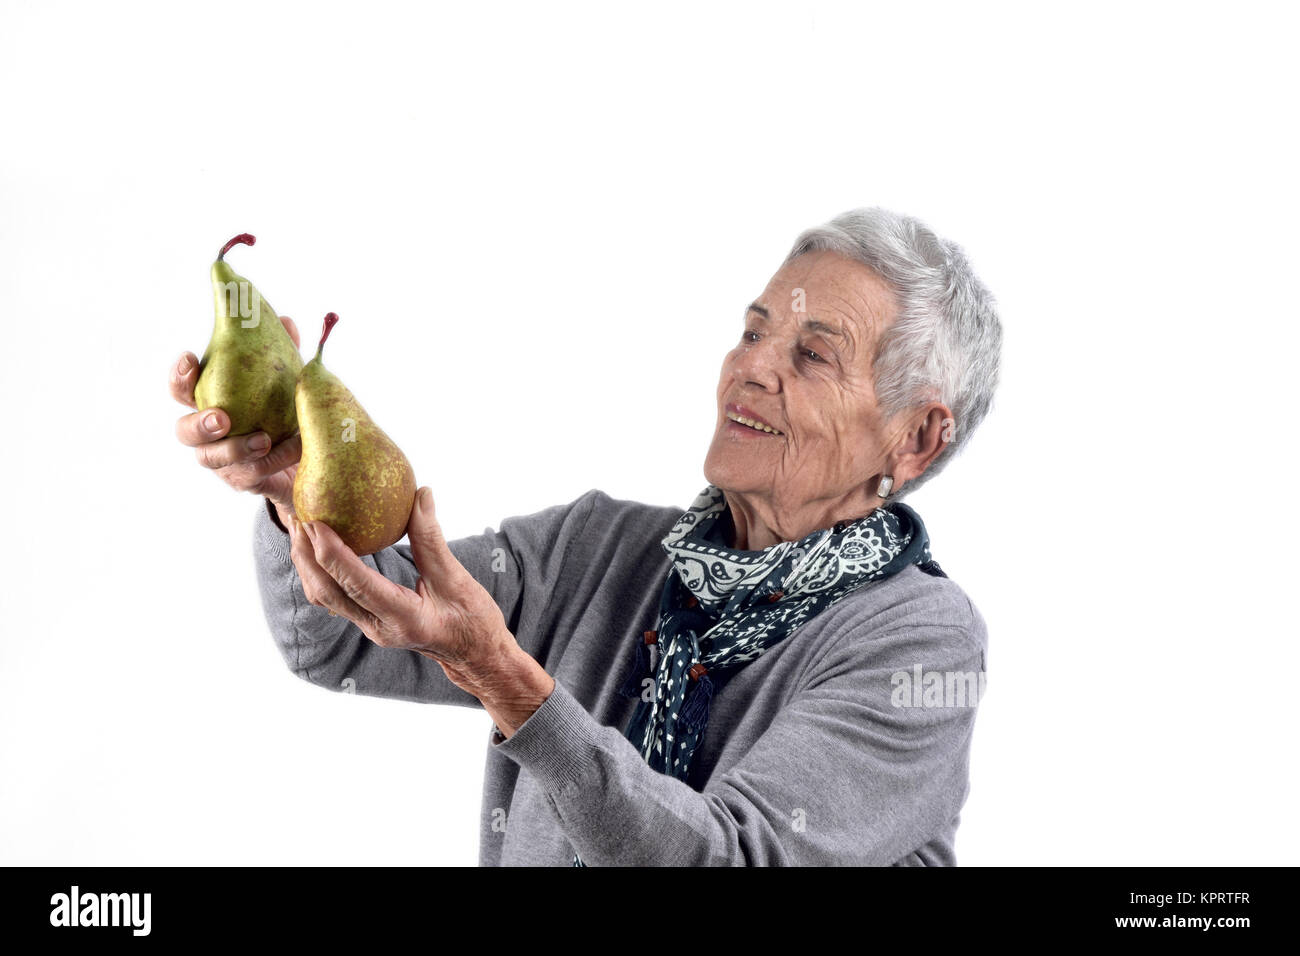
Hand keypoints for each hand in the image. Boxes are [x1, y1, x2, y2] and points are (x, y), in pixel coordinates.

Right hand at [171, 314, 302, 523]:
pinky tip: (293, 448)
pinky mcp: (244, 480)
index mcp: (210, 402)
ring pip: (212, 458)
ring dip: (236, 448)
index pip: (182, 389)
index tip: (190, 358)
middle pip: (185, 431)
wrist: (308, 457)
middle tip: (221, 418)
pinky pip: (251, 474)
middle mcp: (209, 434)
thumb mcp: (286, 380)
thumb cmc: (286, 411)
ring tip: (263, 439)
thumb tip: (286, 321)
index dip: (180, 375)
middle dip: (200, 424)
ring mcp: (223, 461)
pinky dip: (273, 460)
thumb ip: (282, 352)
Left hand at [289, 487, 554, 732]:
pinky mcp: (369, 621)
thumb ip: (433, 539)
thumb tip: (420, 494)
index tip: (315, 522)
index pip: (357, 584)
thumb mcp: (458, 579)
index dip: (331, 553)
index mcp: (404, 617)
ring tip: (300, 527)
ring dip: (307, 563)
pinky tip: (321, 545)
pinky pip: (335, 596)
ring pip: (325, 597)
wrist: (474, 656)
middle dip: (306, 555)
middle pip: (327, 593)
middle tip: (297, 516)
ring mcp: (371, 627)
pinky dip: (321, 570)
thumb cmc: (473, 621)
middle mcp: (379, 626)